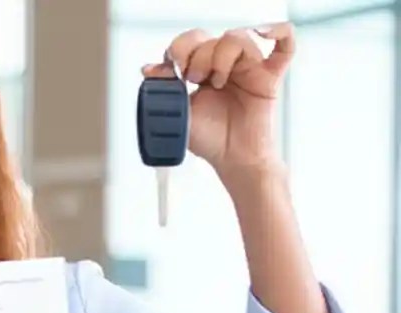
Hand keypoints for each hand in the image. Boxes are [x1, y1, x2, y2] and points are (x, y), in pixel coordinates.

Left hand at [143, 22, 295, 172]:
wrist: (232, 158)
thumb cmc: (209, 138)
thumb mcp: (179, 113)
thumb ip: (164, 89)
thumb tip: (148, 68)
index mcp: (201, 69)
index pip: (190, 42)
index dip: (181, 49)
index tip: (176, 70)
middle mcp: (224, 64)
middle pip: (212, 38)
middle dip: (198, 54)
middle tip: (194, 79)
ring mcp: (248, 68)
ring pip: (239, 37)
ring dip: (222, 55)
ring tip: (218, 81)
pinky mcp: (270, 76)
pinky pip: (285, 44)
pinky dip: (278, 32)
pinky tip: (264, 36)